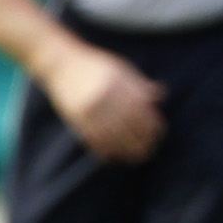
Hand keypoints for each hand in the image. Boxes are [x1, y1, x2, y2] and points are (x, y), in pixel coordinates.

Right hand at [44, 39, 166, 163]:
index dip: (152, 125)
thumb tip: (161, 96)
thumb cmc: (96, 65)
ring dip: (125, 150)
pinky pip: (92, 138)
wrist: (62, 63)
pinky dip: (104, 150)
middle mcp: (104, 97)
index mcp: (118, 84)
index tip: (159, 134)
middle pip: (128, 125)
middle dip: (142, 141)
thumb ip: (140, 84)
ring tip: (135, 158)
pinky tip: (113, 156)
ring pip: (111, 136)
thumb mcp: (121, 69)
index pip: (141, 111)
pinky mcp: (76, 117)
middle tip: (149, 150)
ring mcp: (89, 109)